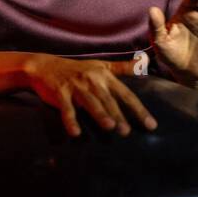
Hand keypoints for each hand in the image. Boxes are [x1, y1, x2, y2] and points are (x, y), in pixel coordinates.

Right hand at [22, 55, 157, 137]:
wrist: (46, 66)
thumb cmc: (78, 69)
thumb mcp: (101, 65)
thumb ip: (123, 68)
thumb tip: (144, 63)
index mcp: (104, 76)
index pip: (125, 94)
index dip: (138, 109)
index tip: (151, 125)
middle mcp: (92, 81)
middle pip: (108, 100)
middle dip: (118, 115)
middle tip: (127, 132)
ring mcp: (76, 86)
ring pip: (90, 102)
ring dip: (99, 114)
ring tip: (109, 127)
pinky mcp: (60, 93)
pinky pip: (66, 108)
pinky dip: (70, 120)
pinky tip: (75, 133)